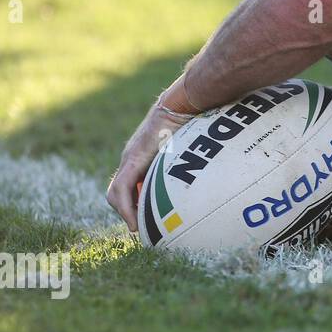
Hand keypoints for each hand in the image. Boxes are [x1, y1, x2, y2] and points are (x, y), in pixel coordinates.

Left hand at [106, 106, 190, 232]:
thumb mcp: (192, 145)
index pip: (131, 185)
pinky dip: (126, 208)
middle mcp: (132, 158)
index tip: (150, 218)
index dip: (136, 203)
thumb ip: (192, 159)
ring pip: (116, 193)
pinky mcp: (132, 159)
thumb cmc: (194, 119)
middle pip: (119, 192)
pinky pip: (121, 189)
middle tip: (143, 228)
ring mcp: (130, 159)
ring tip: (139, 227)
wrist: (185, 103)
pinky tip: (136, 221)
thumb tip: (216, 173)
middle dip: (128, 211)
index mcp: (144, 156)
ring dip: (125, 212)